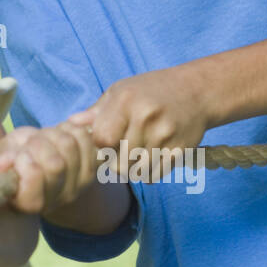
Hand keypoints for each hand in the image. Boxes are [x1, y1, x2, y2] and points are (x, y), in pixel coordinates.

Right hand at [0, 122, 97, 214]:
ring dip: (54, 132)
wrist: (44, 161)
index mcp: (30, 202)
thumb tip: (4, 163)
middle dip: (38, 143)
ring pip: (71, 145)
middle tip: (32, 142)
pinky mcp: (95, 167)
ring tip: (45, 137)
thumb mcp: (4, 159)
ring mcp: (80, 185)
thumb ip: (3, 160)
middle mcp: (58, 199)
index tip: (19, 155)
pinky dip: (72, 127)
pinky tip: (62, 132)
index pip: (35, 177)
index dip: (25, 159)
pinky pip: (86, 137)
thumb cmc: (18, 161)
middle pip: (55, 163)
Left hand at [71, 64, 210, 158]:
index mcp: (126, 101)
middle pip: (118, 162)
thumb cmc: (152, 90)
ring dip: (132, 169)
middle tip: (121, 151)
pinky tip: (152, 156)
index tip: (105, 144)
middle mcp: (146, 117)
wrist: (196, 91)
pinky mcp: (180, 150)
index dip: (100, 148)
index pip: (102, 140)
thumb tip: (69, 126)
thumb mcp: (122, 91)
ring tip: (137, 153)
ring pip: (135, 172)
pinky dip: (149, 172)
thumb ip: (96, 112)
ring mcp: (165, 135)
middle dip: (116, 162)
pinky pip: (154, 175)